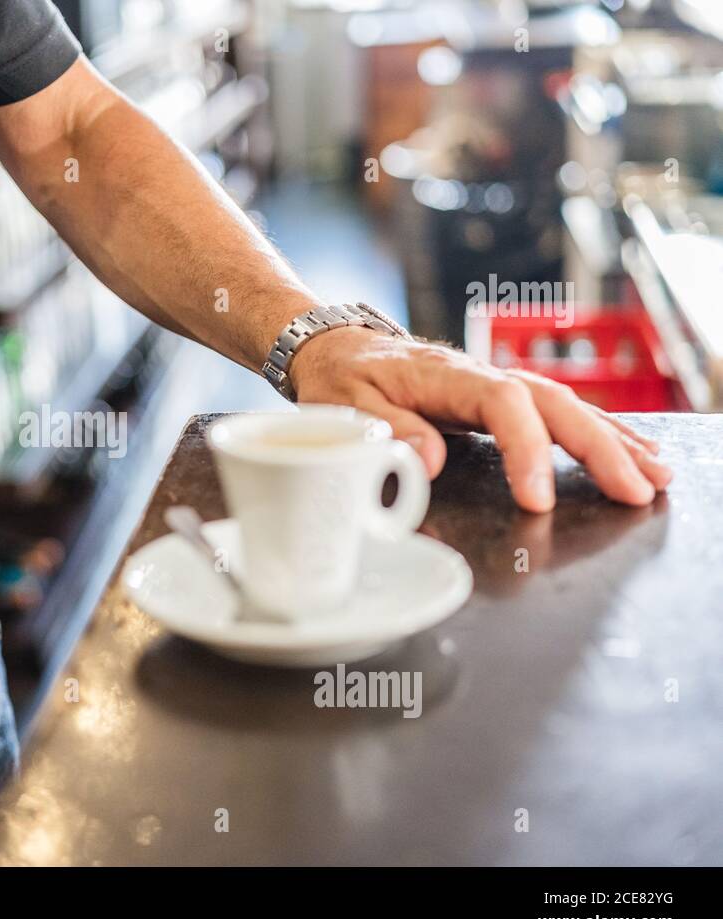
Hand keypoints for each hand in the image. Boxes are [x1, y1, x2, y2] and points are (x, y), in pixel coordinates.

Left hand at [288, 326, 672, 512]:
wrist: (338, 346)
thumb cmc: (340, 377)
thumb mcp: (343, 405)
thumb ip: (386, 428)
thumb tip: (428, 459)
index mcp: (444, 375)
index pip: (501, 404)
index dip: (526, 448)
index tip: (535, 497)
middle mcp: (480, 374)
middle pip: (552, 404)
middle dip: (597, 449)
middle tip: (634, 492)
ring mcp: (495, 384)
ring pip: (566, 406)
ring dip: (613, 441)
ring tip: (656, 477)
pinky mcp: (501, 398)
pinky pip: (557, 412)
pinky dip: (598, 433)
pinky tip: (631, 454)